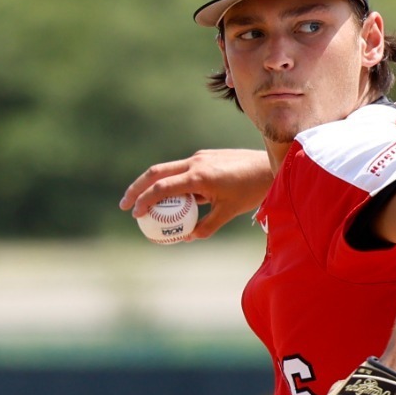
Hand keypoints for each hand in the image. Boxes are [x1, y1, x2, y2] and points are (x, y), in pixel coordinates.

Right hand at [120, 149, 273, 241]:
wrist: (270, 166)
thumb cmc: (252, 190)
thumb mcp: (228, 212)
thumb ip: (206, 226)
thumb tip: (187, 237)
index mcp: (199, 176)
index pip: (162, 188)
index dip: (144, 201)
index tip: (134, 214)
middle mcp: (195, 162)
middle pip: (156, 173)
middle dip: (137, 188)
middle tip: (125, 205)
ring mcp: (199, 158)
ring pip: (167, 170)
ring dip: (153, 186)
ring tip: (144, 205)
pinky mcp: (205, 157)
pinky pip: (182, 171)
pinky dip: (172, 184)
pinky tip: (173, 200)